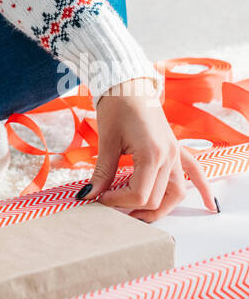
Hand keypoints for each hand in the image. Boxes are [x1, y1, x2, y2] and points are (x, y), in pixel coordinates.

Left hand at [85, 78, 217, 220]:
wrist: (128, 82)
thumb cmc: (117, 106)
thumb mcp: (107, 140)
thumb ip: (102, 172)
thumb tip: (89, 195)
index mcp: (152, 154)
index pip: (140, 194)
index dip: (117, 202)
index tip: (99, 198)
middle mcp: (169, 156)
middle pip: (157, 198)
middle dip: (133, 208)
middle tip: (112, 208)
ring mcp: (175, 153)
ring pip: (177, 193)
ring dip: (161, 207)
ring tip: (140, 216)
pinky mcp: (176, 148)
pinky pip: (194, 172)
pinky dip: (203, 188)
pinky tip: (210, 204)